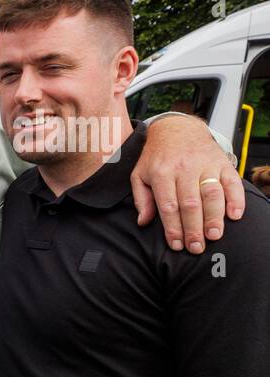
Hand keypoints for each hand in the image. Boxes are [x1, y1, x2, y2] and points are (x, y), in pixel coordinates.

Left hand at [132, 115, 243, 253]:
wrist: (177, 129)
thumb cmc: (157, 157)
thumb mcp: (140, 174)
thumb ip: (141, 199)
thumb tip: (143, 222)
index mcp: (162, 173)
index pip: (168, 205)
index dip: (173, 228)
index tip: (177, 245)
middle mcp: (184, 168)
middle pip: (191, 203)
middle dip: (194, 228)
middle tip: (196, 248)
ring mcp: (205, 165)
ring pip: (212, 194)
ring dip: (214, 217)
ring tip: (214, 235)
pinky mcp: (222, 163)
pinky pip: (232, 182)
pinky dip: (236, 199)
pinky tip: (235, 215)